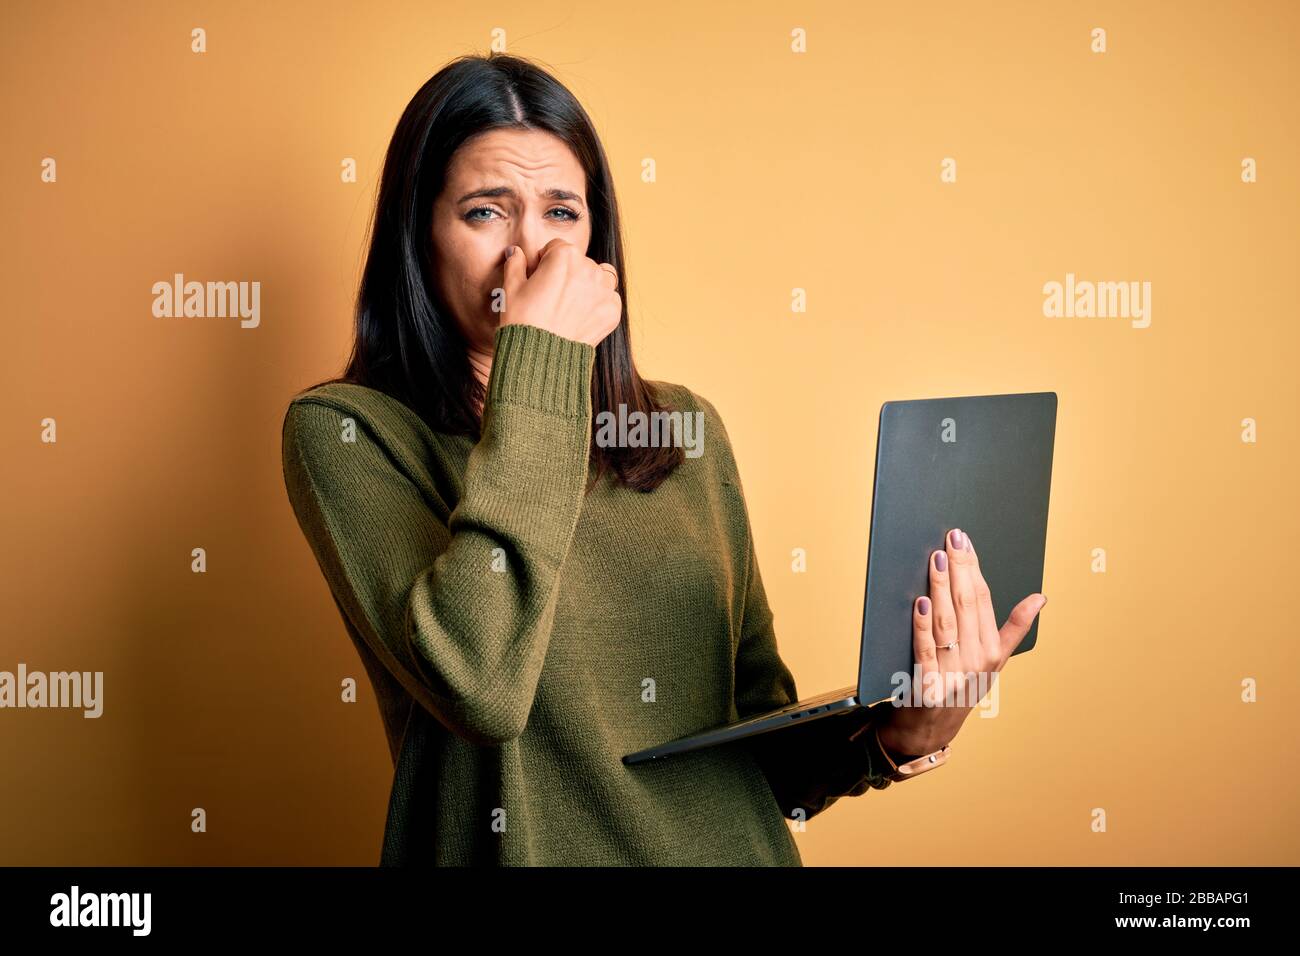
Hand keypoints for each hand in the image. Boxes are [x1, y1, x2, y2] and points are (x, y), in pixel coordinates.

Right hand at [498, 238, 621, 346]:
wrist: (540, 357)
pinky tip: (580, 317)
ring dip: (587, 285)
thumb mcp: (511, 288)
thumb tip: (515, 252)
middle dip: (567, 274)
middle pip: (579, 263)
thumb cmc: (522, 321)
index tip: (539, 279)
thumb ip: (516, 263)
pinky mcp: (612, 311)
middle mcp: (589, 268)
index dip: (545, 263)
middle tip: (552, 297)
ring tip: (569, 305)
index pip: (557, 248)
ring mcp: (604, 290)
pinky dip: (597, 305)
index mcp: (564, 256)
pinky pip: (608, 300)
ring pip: (599, 278)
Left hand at [875, 528, 1046, 757]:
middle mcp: (977, 663)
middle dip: (959, 570)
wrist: (929, 731)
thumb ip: (1012, 629)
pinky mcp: (927, 689)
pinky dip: (922, 626)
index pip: (985, 601)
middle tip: (952, 538)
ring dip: (941, 589)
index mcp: (993, 653)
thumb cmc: (960, 688)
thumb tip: (1041, 598)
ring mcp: (953, 677)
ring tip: (937, 559)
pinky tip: (920, 601)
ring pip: (947, 624)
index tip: (966, 541)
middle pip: (967, 608)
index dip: (974, 569)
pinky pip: (924, 651)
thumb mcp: (993, 662)